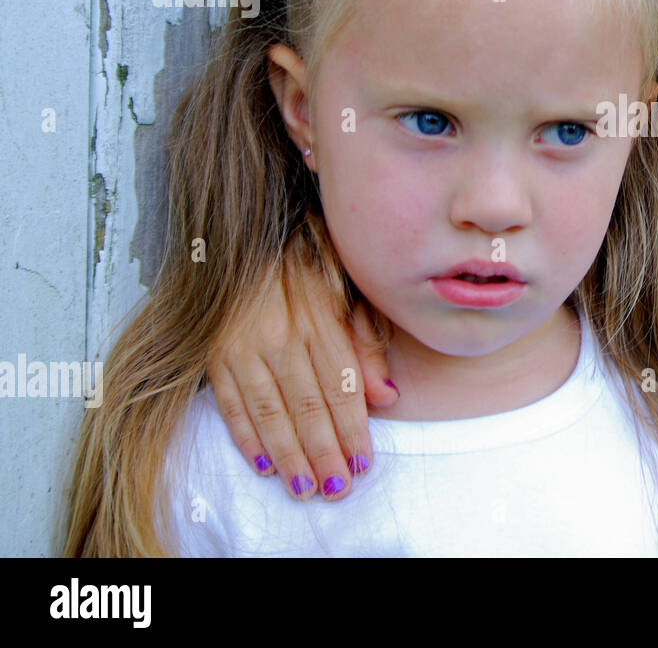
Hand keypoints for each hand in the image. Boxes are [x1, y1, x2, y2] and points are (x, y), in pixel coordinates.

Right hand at [206, 253, 395, 499]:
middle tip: (338, 488)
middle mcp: (280, 335)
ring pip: (269, 411)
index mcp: (319, 318)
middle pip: (307, 406)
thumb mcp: (346, 284)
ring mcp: (242, 345)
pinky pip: (230, 402)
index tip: (364, 462)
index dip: (352, 429)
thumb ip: (366, 340)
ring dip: (288, 455)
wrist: (245, 228)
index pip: (340, 386)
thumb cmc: (305, 256)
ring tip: (305, 487)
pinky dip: (246, 436)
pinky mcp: (213, 350)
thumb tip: (386, 395)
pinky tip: (263, 463)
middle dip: (324, 452)